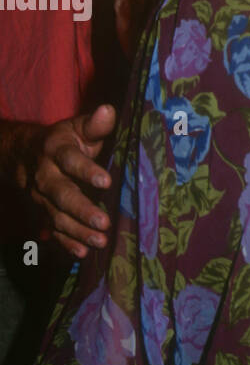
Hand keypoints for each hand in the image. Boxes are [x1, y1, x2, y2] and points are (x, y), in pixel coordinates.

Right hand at [25, 105, 116, 257]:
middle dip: (82, 209)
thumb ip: (95, 124)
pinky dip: (66, 243)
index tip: (106, 181)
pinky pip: (53, 231)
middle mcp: (45, 176)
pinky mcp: (43, 214)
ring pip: (58, 216)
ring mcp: (42, 198)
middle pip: (62, 194)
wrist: (26, 156)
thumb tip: (109, 111)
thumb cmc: (65, 141)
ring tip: (100, 241)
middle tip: (104, 222)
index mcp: (55, 150)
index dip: (87, 170)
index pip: (71, 160)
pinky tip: (81, 253)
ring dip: (78, 231)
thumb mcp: (78, 127)